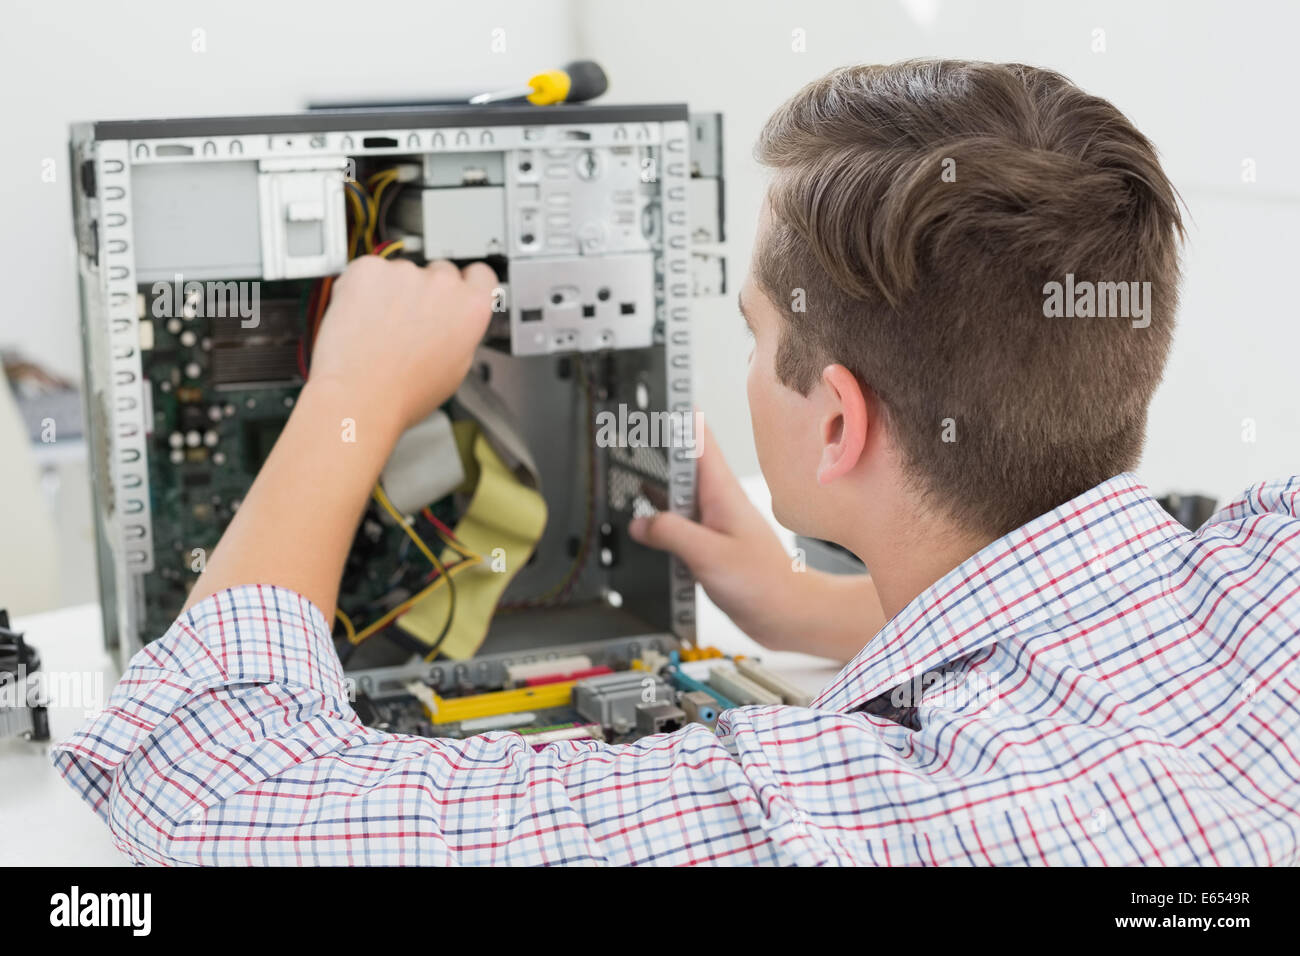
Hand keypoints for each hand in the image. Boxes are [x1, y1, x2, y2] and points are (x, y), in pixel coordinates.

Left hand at [308, 256, 496, 432]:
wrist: (359, 395)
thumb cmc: (404, 392)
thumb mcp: (457, 368)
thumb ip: (462, 331)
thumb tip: (455, 323)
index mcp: (471, 307)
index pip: (480, 274)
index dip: (467, 284)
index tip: (457, 290)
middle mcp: (443, 284)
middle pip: (440, 271)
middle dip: (427, 291)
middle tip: (411, 320)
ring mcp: (405, 273)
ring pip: (402, 272)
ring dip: (393, 290)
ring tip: (381, 327)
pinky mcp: (369, 269)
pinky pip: (370, 270)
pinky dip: (364, 288)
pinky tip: (363, 317)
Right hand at [628, 420, 795, 645]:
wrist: (786, 613)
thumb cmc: (764, 583)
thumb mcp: (710, 556)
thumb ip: (672, 535)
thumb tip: (641, 523)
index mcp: (721, 492)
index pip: (698, 438)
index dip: (676, 414)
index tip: (653, 397)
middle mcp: (715, 501)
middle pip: (680, 463)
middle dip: (655, 445)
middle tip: (624, 431)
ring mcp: (711, 521)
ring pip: (675, 494)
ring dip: (652, 485)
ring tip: (623, 469)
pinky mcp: (707, 542)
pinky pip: (677, 522)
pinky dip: (657, 520)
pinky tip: (642, 521)